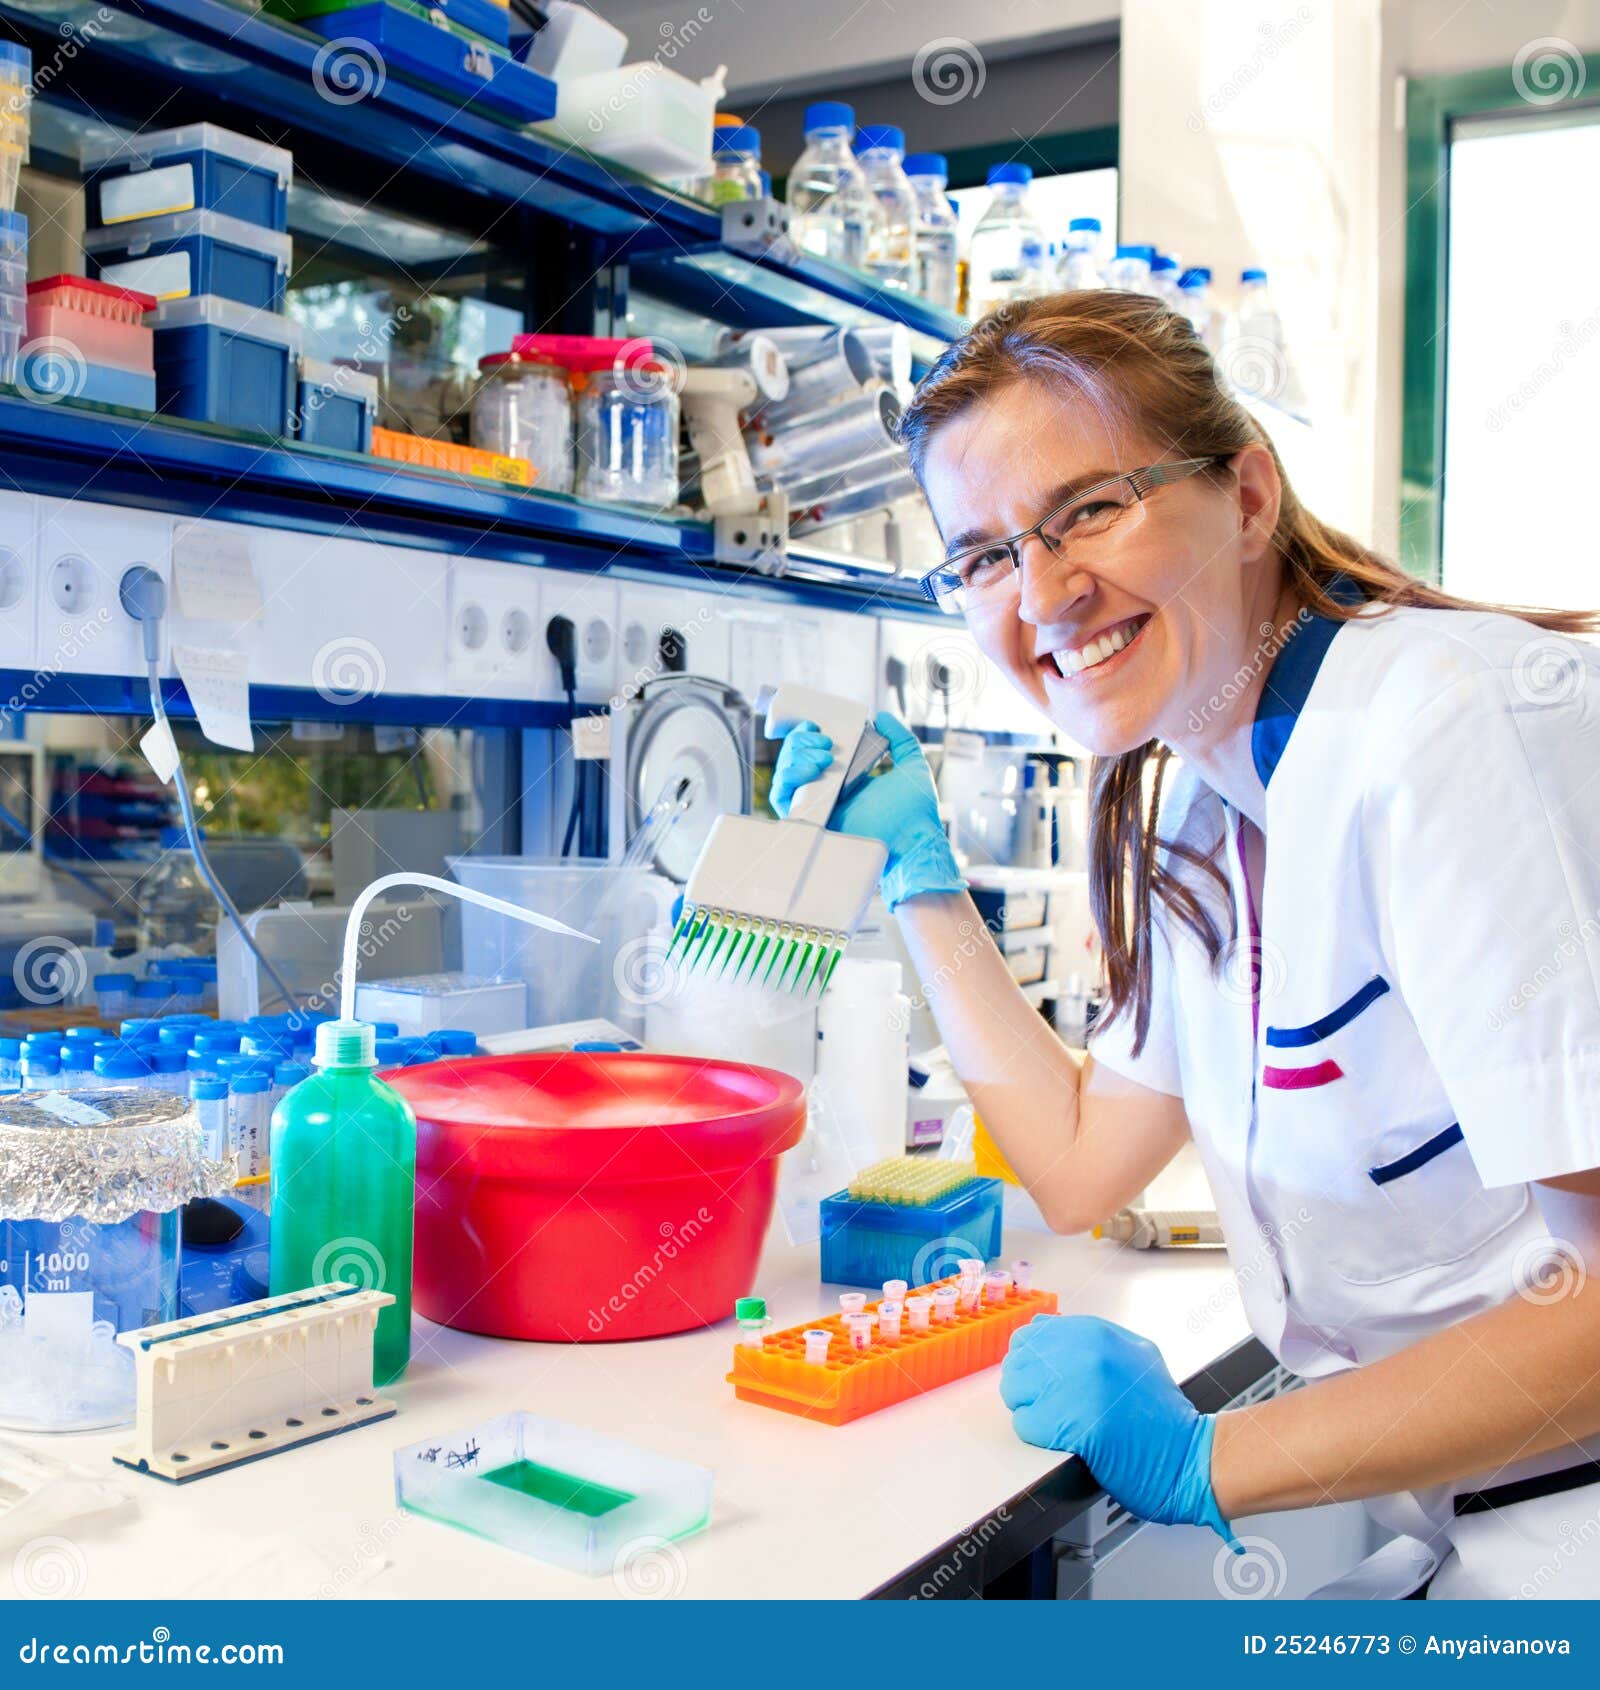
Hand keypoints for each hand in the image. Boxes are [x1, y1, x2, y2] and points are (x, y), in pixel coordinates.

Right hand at [769, 711, 964, 911]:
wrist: (913, 841)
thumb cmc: (916, 812)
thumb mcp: (912, 766)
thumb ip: (901, 740)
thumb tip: (882, 717)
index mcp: (847, 779)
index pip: (814, 751)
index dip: (808, 735)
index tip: (818, 725)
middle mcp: (828, 792)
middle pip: (795, 759)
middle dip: (801, 742)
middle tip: (827, 742)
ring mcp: (817, 806)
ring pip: (785, 775)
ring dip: (795, 757)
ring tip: (824, 757)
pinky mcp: (810, 821)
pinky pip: (781, 799)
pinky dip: (787, 779)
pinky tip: (810, 770)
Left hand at [1001, 1314, 1237, 1546]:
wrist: (1187, 1458)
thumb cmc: (1162, 1414)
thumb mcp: (1135, 1354)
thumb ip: (1091, 1337)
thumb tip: (1043, 1326)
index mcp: (1095, 1332)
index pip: (1030, 1334)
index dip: (1032, 1360)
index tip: (1042, 1378)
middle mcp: (1082, 1352)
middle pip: (1017, 1362)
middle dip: (1027, 1385)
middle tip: (1049, 1405)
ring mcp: (1075, 1386)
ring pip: (1015, 1391)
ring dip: (1030, 1409)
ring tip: (1056, 1422)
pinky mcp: (1071, 1424)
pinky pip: (1025, 1424)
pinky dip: (1037, 1436)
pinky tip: (1062, 1439)